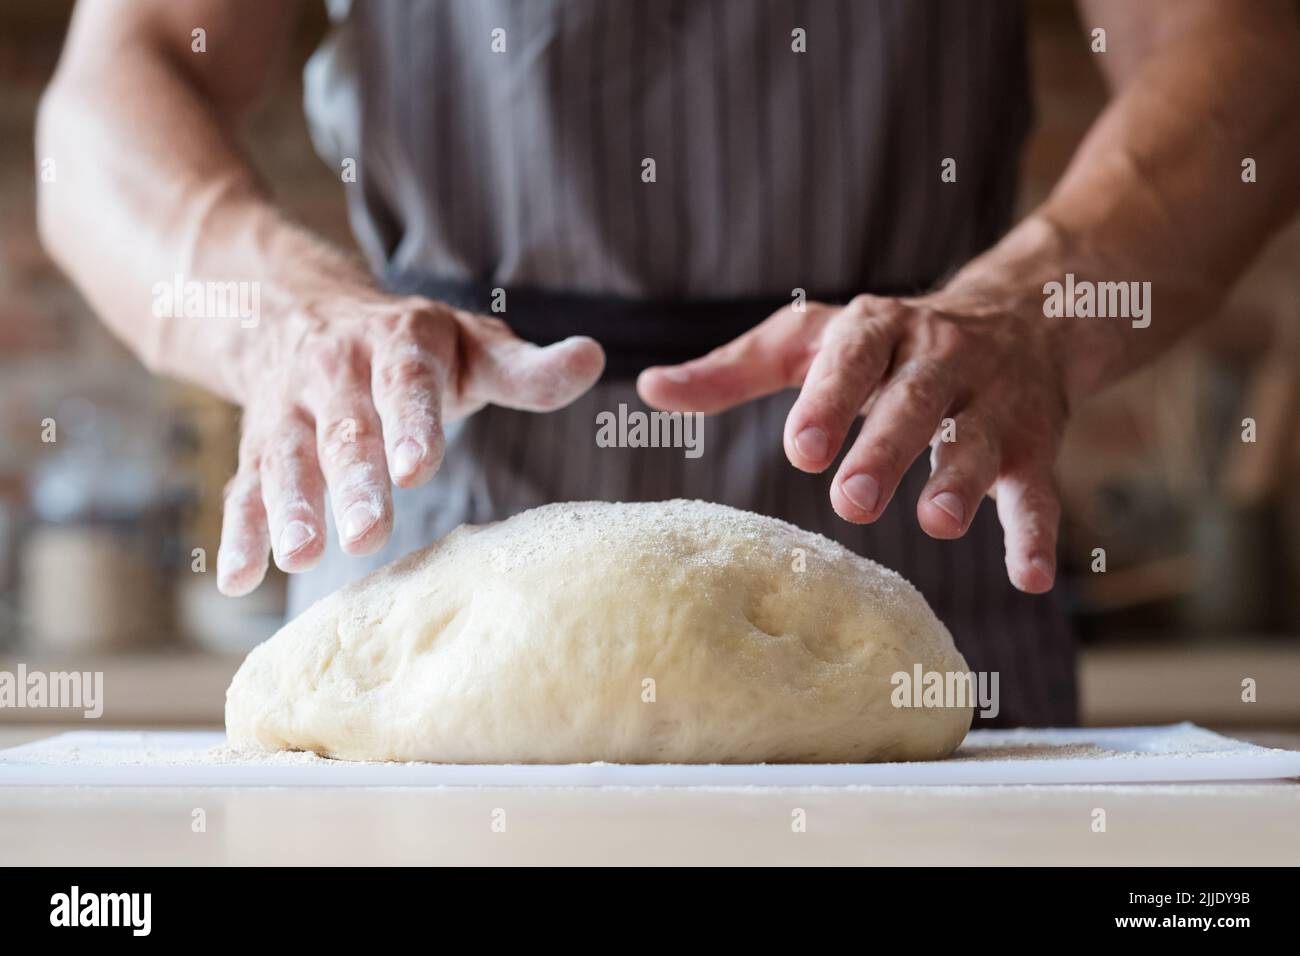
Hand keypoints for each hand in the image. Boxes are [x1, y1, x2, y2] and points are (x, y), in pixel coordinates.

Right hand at [217, 293, 604, 594]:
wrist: (299, 314)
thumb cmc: (413, 348)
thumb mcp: (470, 345)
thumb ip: (525, 368)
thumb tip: (592, 358)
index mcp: (396, 345)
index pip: (405, 383)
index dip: (411, 422)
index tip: (419, 465)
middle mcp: (335, 375)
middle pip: (345, 431)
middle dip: (356, 482)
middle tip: (371, 532)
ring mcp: (291, 414)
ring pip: (286, 461)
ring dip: (290, 509)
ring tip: (301, 557)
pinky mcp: (259, 449)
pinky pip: (242, 489)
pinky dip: (237, 533)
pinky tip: (236, 578)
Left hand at [637, 293, 1068, 592]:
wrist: (1023, 317)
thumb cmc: (887, 342)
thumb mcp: (811, 341)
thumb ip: (733, 370)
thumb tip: (650, 389)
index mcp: (880, 329)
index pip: (855, 355)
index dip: (830, 399)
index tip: (800, 447)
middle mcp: (942, 358)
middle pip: (915, 400)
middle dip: (886, 448)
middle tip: (851, 500)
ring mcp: (993, 402)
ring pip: (978, 441)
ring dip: (960, 482)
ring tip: (936, 523)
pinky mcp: (1033, 446)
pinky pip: (1037, 490)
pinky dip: (1035, 532)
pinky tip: (1028, 577)